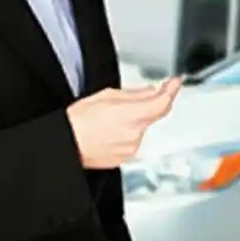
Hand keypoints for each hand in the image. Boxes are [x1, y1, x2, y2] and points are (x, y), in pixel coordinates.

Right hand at [66, 77, 182, 168]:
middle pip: (153, 115)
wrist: (64, 144)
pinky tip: (109, 131)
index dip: (172, 90)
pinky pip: (132, 142)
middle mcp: (135, 134)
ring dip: (133, 121)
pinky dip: (126, 134)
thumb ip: (134, 94)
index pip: (163, 102)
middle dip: (147, 105)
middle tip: (133, 99)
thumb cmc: (77, 121)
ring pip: (141, 129)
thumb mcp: (106, 96)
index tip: (175, 82)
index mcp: (132, 116)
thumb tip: (150, 91)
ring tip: (110, 118)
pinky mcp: (124, 158)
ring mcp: (131, 148)